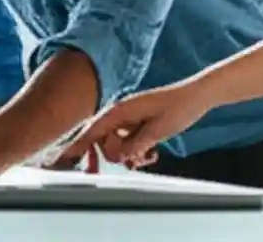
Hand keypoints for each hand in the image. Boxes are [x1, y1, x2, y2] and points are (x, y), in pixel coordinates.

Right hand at [59, 81, 208, 165]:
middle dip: (112, 155)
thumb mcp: (157, 131)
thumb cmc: (178, 108)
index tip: (65, 157)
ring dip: (128, 155)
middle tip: (129, 165)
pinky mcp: (138, 124)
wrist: (197, 96)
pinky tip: (150, 155)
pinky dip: (136, 152)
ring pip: (116, 144)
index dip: (78, 145)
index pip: (92, 130)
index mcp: (120, 110)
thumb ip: (134, 144)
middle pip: (102, 140)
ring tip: (146, 158)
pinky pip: (128, 143)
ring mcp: (129, 119)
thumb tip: (119, 156)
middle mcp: (121, 113)